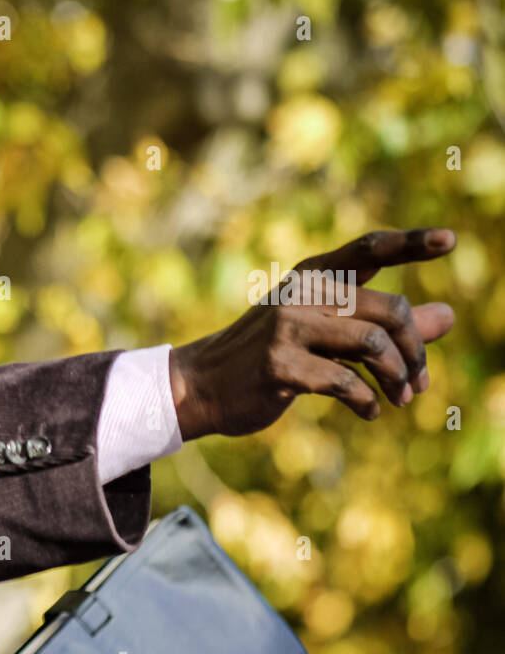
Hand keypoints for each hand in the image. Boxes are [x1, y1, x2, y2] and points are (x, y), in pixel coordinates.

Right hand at [169, 228, 456, 438]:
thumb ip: (382, 323)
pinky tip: (369, 412)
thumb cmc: (269, 357)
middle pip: (389, 310)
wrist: (201, 386)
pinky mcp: (279, 366)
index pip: (369, 250)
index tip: (451, 240)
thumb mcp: (325, 333)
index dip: (411, 243)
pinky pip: (344, 382)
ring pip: (372, 344)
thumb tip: (449, 317)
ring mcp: (287, 329)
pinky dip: (366, 401)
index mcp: (312, 277)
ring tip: (400, 398)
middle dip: (415, 349)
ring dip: (397, 377)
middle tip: (420, 381)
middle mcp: (301, 294)